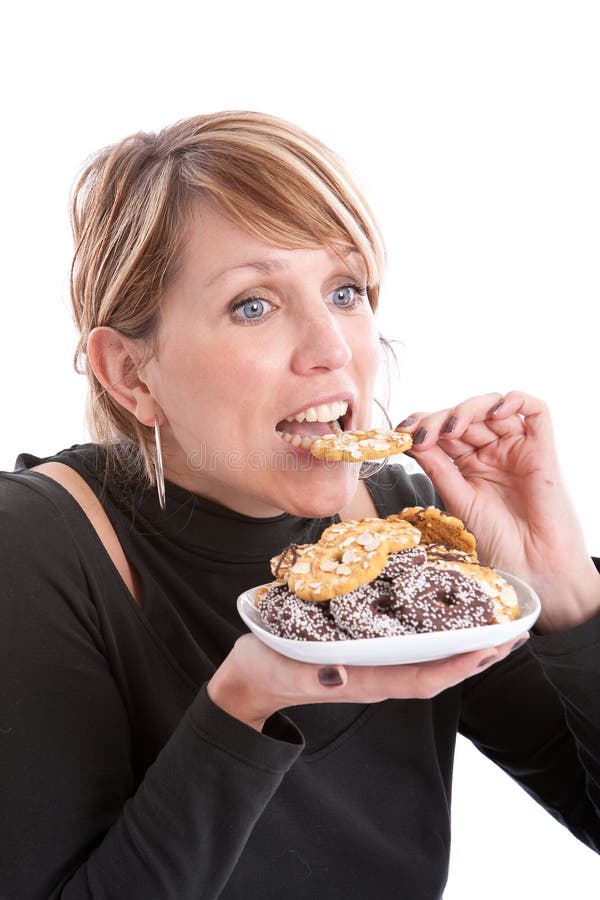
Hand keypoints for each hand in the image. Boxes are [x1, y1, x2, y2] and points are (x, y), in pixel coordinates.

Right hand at [207, 632, 522, 731]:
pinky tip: (443, 616)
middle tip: (512, 633)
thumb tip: (340, 675)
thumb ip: (311, 673)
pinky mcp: (362, 652)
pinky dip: (434, 634)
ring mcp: (370, 665)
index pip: (421, 677)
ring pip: (426, 658)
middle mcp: (374, 675)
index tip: (490, 649)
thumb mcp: (282, 668)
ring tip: (493, 624)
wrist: (246, 681)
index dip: (458, 665)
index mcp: (362, 680)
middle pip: (435, 669)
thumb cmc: (262, 670)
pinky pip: (408, 646)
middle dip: (475, 655)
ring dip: (462, 644)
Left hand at [397, 390, 599, 630]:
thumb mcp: (459, 501)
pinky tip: (495, 412)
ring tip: (452, 428)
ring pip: (492, 407)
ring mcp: (516, 448)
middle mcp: (491, 452)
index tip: (400, 435)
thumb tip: (411, 439)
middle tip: (422, 434)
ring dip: (468, 409)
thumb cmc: (497, 542)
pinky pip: (535, 410)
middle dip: (438, 419)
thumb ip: (438, 468)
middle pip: (463, 416)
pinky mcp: (542, 449)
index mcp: (466, 465)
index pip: (441, 431)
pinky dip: (515, 400)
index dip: (421, 426)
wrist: (534, 569)